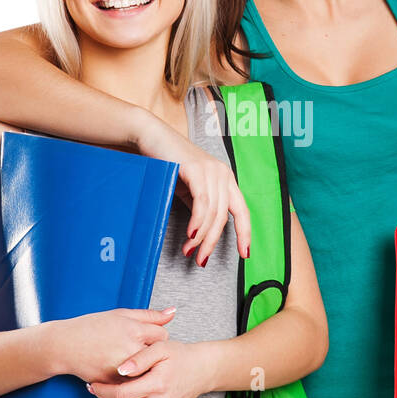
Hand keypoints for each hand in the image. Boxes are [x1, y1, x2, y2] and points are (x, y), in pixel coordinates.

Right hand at [53, 306, 176, 384]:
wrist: (64, 346)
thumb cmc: (91, 327)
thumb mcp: (120, 314)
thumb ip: (149, 315)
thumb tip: (172, 313)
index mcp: (133, 329)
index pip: (162, 335)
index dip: (156, 337)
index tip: (147, 339)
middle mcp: (130, 349)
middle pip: (157, 355)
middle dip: (152, 354)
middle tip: (139, 350)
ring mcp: (122, 368)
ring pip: (146, 371)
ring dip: (143, 368)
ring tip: (130, 360)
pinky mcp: (114, 383)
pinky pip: (132, 384)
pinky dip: (130, 379)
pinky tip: (122, 371)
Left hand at [87, 339, 213, 397]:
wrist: (203, 370)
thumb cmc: (180, 355)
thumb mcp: (160, 347)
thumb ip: (139, 358)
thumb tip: (120, 370)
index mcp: (158, 384)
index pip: (121, 395)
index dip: (103, 390)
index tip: (94, 384)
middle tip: (98, 390)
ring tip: (114, 388)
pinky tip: (131, 393)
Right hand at [140, 114, 250, 265]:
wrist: (151, 137)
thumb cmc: (169, 163)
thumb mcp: (189, 189)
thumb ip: (200, 206)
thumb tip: (203, 233)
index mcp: (226, 179)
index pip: (242, 211)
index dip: (245, 233)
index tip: (244, 254)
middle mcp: (223, 174)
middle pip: (224, 217)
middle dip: (212, 242)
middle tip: (200, 260)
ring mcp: (212, 171)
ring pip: (213, 213)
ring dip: (201, 237)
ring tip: (189, 251)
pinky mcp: (197, 170)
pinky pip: (202, 203)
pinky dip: (198, 222)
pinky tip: (191, 235)